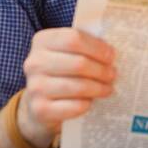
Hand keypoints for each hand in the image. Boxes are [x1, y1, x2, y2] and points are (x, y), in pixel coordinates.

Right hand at [18, 28, 116, 147]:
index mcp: (42, 41)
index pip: (73, 39)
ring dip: (99, 88)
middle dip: (102, 70)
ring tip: (108, 88)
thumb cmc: (61, 73)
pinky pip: (75, 106)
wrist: (38, 104)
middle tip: (112, 74)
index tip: (111, 56)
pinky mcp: (40, 109)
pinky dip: (88, 104)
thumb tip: (111, 52)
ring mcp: (35, 87)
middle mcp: (34, 63)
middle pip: (79, 63)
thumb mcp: (67, 53)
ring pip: (79, 86)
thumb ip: (85, 47)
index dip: (97, 48)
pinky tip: (91, 101)